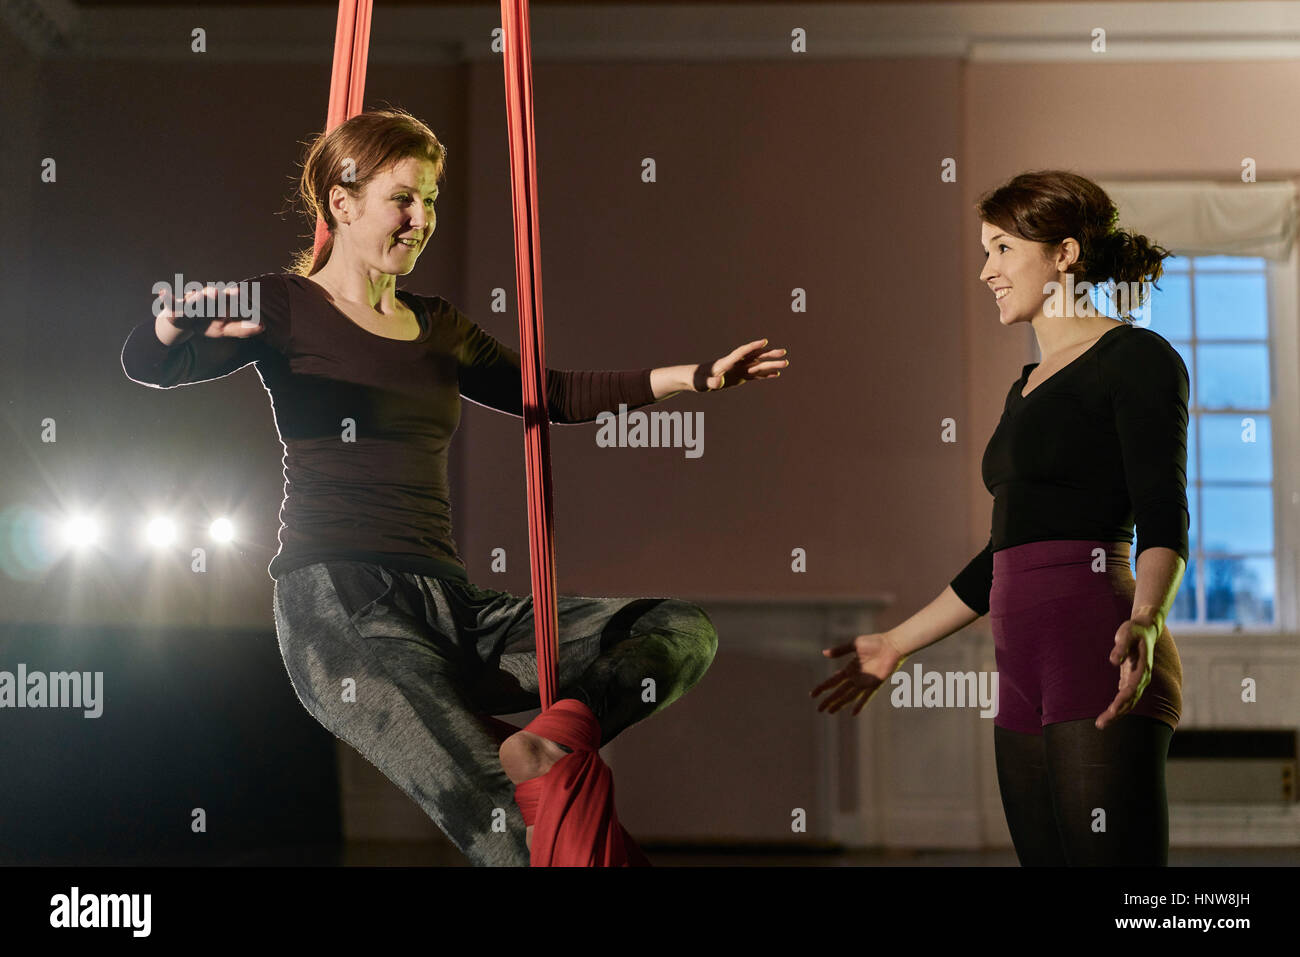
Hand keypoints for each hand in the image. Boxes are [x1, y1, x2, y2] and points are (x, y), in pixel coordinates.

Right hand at [158, 285, 263, 338]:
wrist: (179, 322)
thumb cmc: (204, 323)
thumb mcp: (223, 329)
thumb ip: (243, 329)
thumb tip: (263, 326)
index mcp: (218, 304)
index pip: (227, 300)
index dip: (233, 298)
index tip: (240, 295)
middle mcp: (204, 299)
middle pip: (211, 297)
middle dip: (216, 296)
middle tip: (220, 294)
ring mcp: (188, 302)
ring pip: (193, 298)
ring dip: (196, 295)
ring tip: (199, 294)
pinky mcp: (173, 308)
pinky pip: (168, 303)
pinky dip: (166, 298)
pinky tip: (162, 293)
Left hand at [695, 338, 787, 390]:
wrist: (694, 379)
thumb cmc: (696, 379)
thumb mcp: (702, 383)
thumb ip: (711, 382)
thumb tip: (719, 383)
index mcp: (726, 362)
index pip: (742, 352)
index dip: (753, 346)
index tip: (765, 341)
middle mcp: (735, 364)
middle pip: (754, 357)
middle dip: (768, 354)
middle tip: (783, 352)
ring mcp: (738, 370)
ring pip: (757, 365)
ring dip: (770, 364)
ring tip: (785, 363)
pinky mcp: (739, 377)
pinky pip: (755, 374)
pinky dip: (765, 374)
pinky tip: (775, 374)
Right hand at [811, 632, 903, 715]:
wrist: (891, 645)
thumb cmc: (874, 642)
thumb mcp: (854, 645)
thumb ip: (840, 650)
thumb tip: (824, 653)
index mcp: (849, 669)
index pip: (832, 681)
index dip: (822, 688)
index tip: (812, 695)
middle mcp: (855, 677)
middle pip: (838, 692)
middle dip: (829, 700)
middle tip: (819, 709)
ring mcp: (865, 682)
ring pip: (849, 696)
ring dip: (840, 704)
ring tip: (830, 712)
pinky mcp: (875, 684)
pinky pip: (866, 697)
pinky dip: (860, 704)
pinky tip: (853, 713)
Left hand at [1095, 613, 1159, 728]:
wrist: (1145, 628)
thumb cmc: (1134, 630)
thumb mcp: (1126, 634)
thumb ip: (1120, 648)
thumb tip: (1113, 661)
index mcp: (1142, 669)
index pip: (1131, 690)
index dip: (1121, 702)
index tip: (1111, 711)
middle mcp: (1142, 678)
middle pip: (1129, 701)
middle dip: (1116, 713)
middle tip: (1100, 725)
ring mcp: (1137, 680)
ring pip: (1128, 701)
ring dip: (1116, 713)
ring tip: (1101, 724)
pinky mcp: (1131, 678)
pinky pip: (1125, 696)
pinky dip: (1118, 706)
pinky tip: (1109, 714)